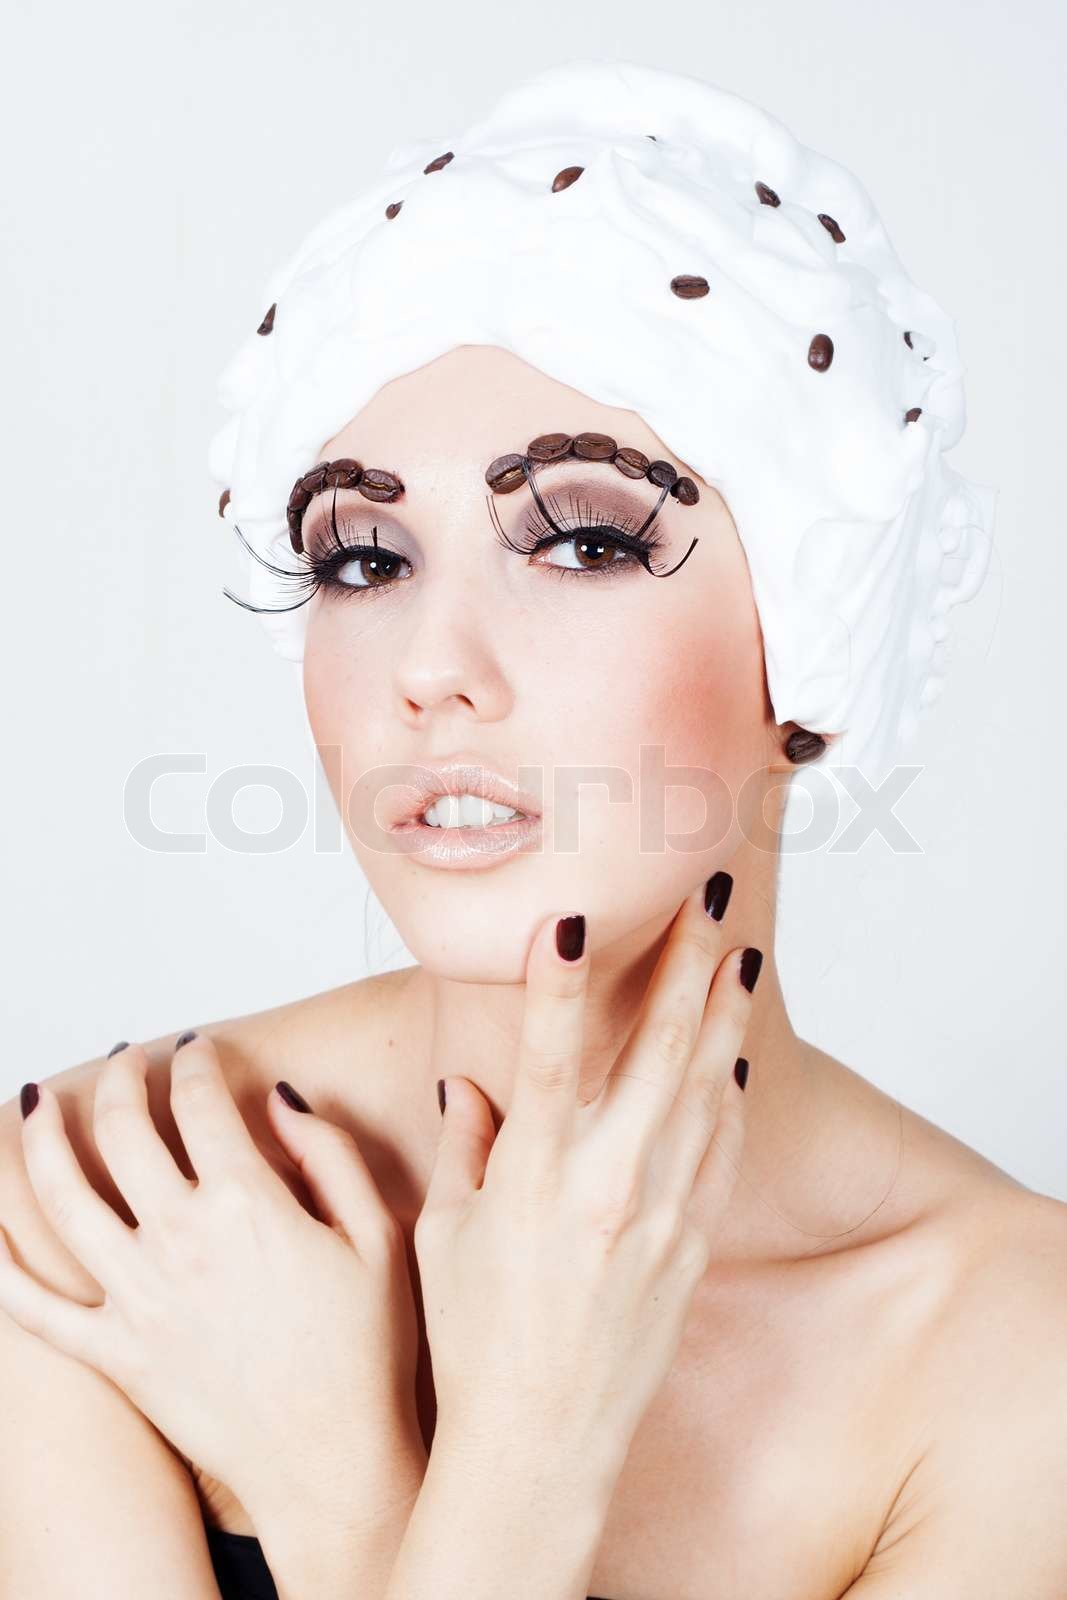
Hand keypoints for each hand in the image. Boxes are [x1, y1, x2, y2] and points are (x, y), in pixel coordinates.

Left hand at [0, 1037, 425, 1538]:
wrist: (331, 1461)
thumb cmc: (365, 1352)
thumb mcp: (378, 1234)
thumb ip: (328, 1154)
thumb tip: (278, 1099)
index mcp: (249, 1205)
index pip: (200, 1103)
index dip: (194, 1064)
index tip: (196, 1052)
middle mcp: (181, 1241)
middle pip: (122, 1131)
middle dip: (121, 1079)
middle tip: (128, 1060)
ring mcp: (137, 1298)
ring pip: (62, 1196)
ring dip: (43, 1138)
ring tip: (43, 1104)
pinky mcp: (113, 1353)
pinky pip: (32, 1306)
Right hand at [415, 877, 753, 1497]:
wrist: (540, 1444)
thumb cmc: (475, 1339)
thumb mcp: (445, 1233)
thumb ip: (467, 1144)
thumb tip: (473, 1083)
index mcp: (536, 1175)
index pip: (550, 1052)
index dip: (561, 979)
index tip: (572, 914)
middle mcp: (608, 1184)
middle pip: (658, 1047)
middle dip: (689, 960)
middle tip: (712, 894)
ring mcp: (661, 1213)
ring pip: (705, 1086)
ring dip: (724, 1012)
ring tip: (743, 951)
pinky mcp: (691, 1243)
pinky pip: (720, 1149)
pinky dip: (727, 1094)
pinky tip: (732, 1055)